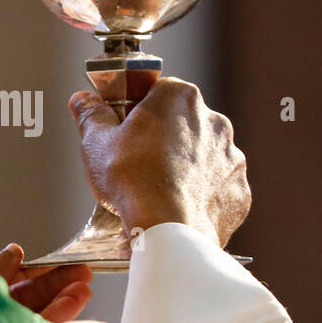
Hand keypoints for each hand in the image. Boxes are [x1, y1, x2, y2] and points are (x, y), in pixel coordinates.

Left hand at [0, 244, 92, 322]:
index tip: (65, 261)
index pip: (20, 279)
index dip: (43, 269)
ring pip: (42, 314)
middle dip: (60, 283)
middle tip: (83, 272)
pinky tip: (74, 301)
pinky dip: (60, 317)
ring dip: (65, 299)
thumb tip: (16, 250)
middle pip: (34, 296)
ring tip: (84, 287)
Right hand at [68, 77, 250, 248]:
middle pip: (181, 123)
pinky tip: (178, 207)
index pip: (156, 92)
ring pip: (202, 156)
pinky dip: (200, 195)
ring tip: (157, 190)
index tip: (123, 130)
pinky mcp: (238, 190)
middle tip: (136, 163)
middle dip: (162, 139)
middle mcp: (213, 120)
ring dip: (183, 167)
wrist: (169, 230)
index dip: (135, 110)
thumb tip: (83, 100)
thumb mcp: (97, 143)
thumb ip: (91, 115)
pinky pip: (216, 187)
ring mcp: (230, 156)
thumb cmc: (133, 181)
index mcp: (180, 98)